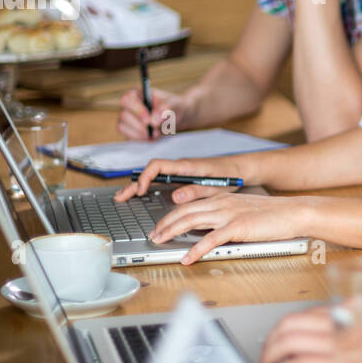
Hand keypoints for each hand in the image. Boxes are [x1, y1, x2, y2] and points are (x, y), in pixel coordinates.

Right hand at [113, 155, 249, 202]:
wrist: (241, 169)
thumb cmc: (231, 176)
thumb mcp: (216, 186)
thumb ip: (196, 190)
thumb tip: (176, 196)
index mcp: (187, 166)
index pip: (158, 165)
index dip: (145, 177)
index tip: (140, 191)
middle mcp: (181, 167)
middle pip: (151, 172)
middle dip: (134, 183)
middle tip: (120, 197)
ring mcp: (181, 172)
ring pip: (154, 176)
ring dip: (139, 185)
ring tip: (124, 197)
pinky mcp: (183, 177)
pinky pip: (162, 179)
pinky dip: (149, 186)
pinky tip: (143, 195)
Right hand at [117, 87, 184, 140]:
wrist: (178, 117)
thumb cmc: (174, 106)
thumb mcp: (174, 104)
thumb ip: (164, 109)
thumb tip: (153, 121)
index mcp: (137, 93)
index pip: (127, 100)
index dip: (136, 110)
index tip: (148, 120)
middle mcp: (129, 105)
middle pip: (124, 115)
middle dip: (139, 125)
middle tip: (154, 131)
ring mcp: (128, 119)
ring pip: (122, 127)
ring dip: (139, 133)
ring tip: (156, 134)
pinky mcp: (130, 131)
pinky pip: (127, 136)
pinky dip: (139, 139)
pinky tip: (151, 138)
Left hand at [146, 191, 310, 262]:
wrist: (294, 212)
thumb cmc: (274, 214)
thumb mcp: (245, 211)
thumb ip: (227, 217)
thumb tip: (212, 230)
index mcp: (223, 198)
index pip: (189, 204)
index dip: (171, 215)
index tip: (161, 225)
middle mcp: (222, 203)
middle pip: (184, 211)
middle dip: (165, 223)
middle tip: (154, 235)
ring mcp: (229, 214)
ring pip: (192, 220)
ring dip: (172, 232)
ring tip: (161, 242)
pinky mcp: (238, 227)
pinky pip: (211, 239)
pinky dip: (196, 249)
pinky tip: (188, 258)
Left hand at [260, 307, 361, 362]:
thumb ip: (352, 315)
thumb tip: (331, 317)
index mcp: (345, 315)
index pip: (298, 318)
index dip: (278, 334)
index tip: (274, 346)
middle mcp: (340, 330)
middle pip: (288, 333)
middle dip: (270, 351)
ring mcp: (341, 351)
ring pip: (291, 351)